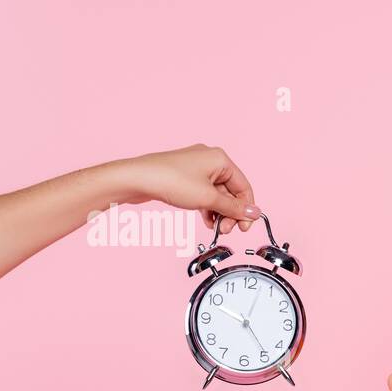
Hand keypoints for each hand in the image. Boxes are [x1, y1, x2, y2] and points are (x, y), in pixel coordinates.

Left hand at [111, 143, 259, 233]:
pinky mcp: (186, 177)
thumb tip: (254, 213)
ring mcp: (197, 168)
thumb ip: (234, 208)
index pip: (244, 187)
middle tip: (226, 230)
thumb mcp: (208, 199)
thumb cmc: (171, 181)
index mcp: (221, 159)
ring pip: (218, 195)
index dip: (246, 209)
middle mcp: (211, 160)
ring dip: (220, 213)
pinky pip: (205, 194)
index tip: (244, 227)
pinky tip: (206, 220)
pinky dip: (208, 208)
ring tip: (215, 228)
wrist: (137, 178)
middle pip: (231, 192)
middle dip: (231, 213)